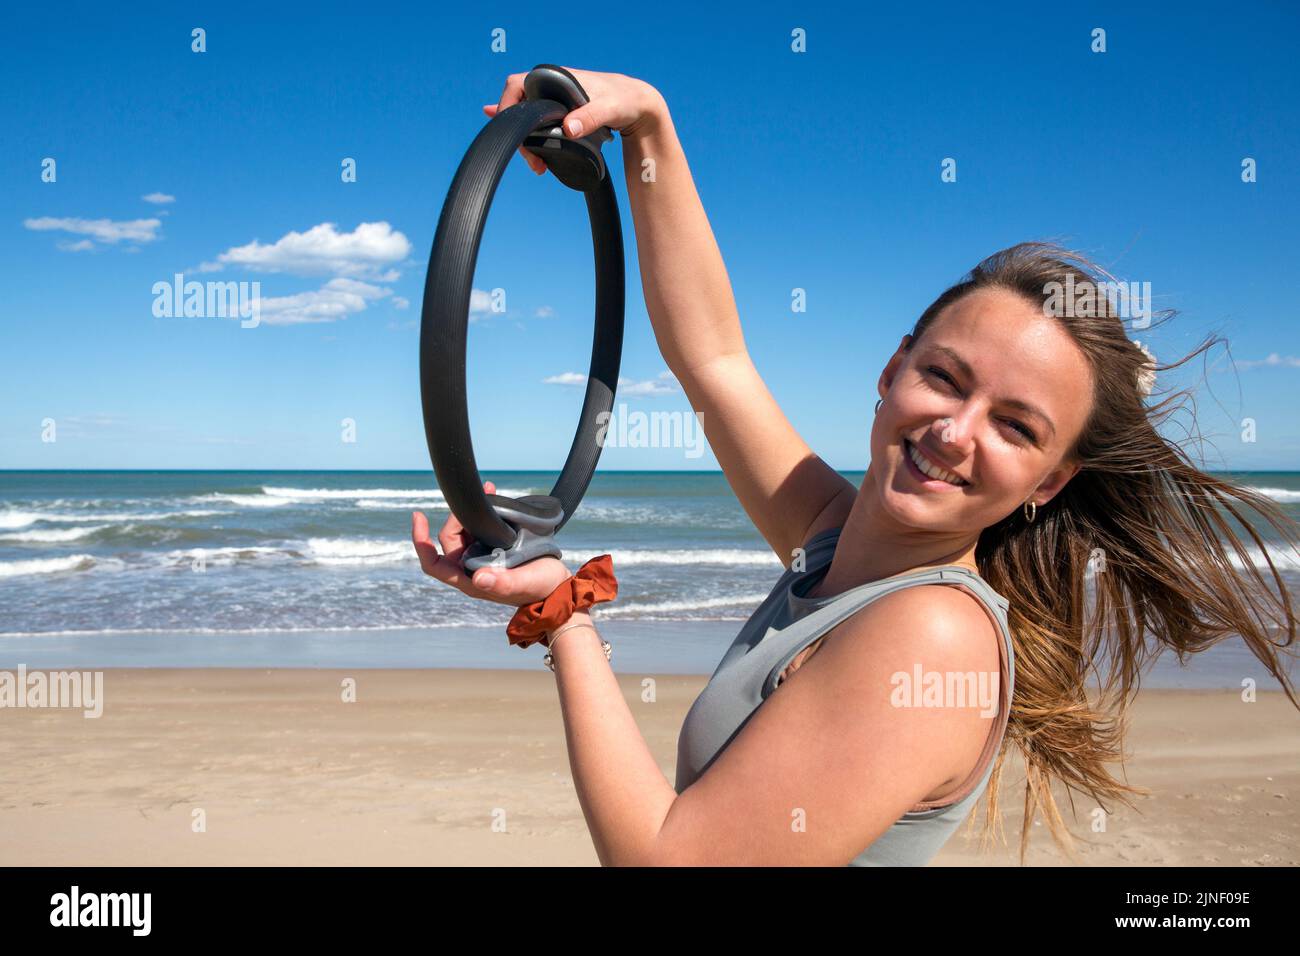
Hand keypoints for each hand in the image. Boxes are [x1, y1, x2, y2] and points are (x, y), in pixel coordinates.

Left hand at [411, 480, 573, 606]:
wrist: (558, 586)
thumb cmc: (541, 589)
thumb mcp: (524, 584)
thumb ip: (502, 583)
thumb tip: (478, 578)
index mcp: (471, 580)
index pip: (434, 564)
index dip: (421, 542)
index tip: (418, 516)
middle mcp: (471, 568)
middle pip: (449, 540)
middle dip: (457, 517)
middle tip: (480, 498)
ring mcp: (482, 558)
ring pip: (464, 531)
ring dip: (470, 511)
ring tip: (490, 489)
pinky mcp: (495, 548)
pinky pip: (480, 527)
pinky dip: (483, 512)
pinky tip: (495, 498)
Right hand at [483, 67, 665, 174]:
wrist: (636, 104)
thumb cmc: (623, 99)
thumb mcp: (608, 108)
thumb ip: (589, 117)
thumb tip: (568, 128)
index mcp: (556, 78)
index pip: (516, 85)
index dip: (506, 106)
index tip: (511, 131)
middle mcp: (550, 86)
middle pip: (519, 108)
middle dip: (520, 135)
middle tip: (534, 162)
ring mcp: (554, 100)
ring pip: (527, 119)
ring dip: (527, 141)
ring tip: (538, 165)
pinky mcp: (560, 113)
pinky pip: (537, 123)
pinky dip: (527, 134)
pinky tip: (520, 144)